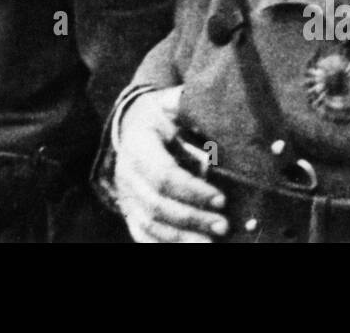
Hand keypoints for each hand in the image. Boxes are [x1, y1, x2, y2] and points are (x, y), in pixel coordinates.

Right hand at [113, 86, 228, 242]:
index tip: (221, 199)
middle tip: (223, 225)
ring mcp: (126, 195)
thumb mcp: (170, 103)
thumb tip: (205, 102)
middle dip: (191, 218)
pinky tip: (192, 247)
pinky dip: (164, 245)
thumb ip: (184, 105)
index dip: (192, 191)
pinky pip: (143, 235)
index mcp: (138, 144)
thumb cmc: (162, 115)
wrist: (133, 126)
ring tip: (212, 243)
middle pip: (156, 205)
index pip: (163, 175)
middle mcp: (126, 173)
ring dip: (181, 238)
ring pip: (149, 225)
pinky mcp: (130, 210)